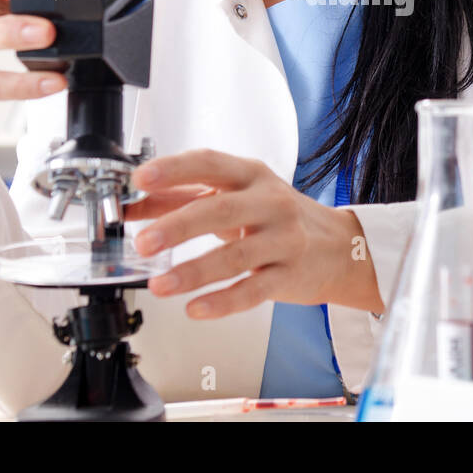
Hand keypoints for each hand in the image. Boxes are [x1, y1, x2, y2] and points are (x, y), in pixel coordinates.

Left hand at [125, 148, 381, 318]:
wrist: (340, 247)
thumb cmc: (280, 217)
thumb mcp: (236, 196)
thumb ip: (183, 198)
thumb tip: (132, 207)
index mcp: (251, 176)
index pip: (209, 163)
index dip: (174, 170)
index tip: (141, 179)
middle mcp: (269, 203)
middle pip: (220, 210)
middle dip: (177, 226)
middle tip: (144, 242)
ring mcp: (283, 239)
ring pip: (235, 256)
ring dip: (192, 272)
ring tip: (160, 285)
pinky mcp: (289, 275)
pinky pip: (253, 290)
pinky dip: (222, 301)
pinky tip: (196, 309)